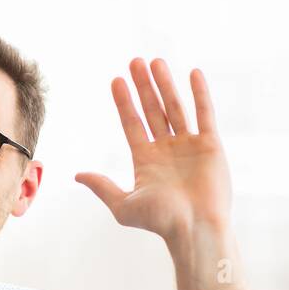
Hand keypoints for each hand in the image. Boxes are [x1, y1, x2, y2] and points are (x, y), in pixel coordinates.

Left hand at [76, 57, 231, 243]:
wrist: (194, 228)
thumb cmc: (160, 221)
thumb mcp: (123, 205)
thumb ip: (102, 186)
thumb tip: (77, 175)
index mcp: (146, 160)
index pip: (132, 123)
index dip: (124, 102)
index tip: (116, 80)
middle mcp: (167, 150)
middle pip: (153, 110)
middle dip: (143, 86)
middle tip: (135, 61)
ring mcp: (189, 146)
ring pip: (175, 107)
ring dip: (165, 84)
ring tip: (155, 61)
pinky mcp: (210, 145)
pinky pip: (205, 114)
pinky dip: (200, 94)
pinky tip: (193, 73)